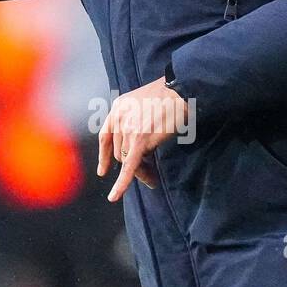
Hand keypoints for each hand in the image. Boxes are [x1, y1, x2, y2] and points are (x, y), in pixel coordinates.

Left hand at [98, 78, 189, 202]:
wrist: (183, 90)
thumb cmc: (171, 96)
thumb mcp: (145, 102)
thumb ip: (137, 118)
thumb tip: (139, 141)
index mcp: (118, 107)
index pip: (105, 136)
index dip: (104, 155)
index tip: (103, 171)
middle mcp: (119, 117)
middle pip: (120, 151)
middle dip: (132, 165)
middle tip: (148, 175)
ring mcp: (128, 128)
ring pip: (127, 160)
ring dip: (139, 172)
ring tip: (152, 180)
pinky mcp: (140, 140)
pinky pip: (129, 166)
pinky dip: (122, 183)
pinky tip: (115, 195)